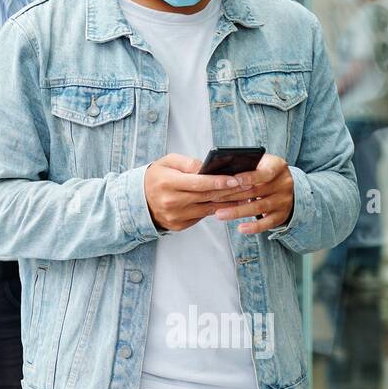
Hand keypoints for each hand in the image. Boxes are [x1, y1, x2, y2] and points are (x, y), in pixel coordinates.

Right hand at [143, 153, 260, 231]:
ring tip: (246, 195)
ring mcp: (175, 216)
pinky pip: (202, 216)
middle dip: (230, 190)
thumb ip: (187, 163)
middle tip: (249, 185)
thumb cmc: (156, 177)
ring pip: (208, 209)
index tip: (236, 178)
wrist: (138, 201)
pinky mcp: (179, 226)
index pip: (198, 183)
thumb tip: (208, 167)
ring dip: (229, 203)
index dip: (219, 181)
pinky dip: (217, 210)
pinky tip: (230, 204)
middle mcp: (171, 201)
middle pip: (207, 196)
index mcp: (168, 183)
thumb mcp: (167, 162)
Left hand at [209, 153, 295, 234]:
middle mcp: (284, 184)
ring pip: (259, 207)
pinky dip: (254, 227)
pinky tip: (240, 228)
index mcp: (278, 167)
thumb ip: (246, 165)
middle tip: (213, 198)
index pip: (265, 172)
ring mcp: (284, 201)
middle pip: (256, 191)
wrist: (286, 186)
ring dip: (237, 212)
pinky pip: (267, 223)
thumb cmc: (264, 171)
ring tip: (219, 214)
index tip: (231, 180)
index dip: (248, 177)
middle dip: (233, 195)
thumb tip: (220, 171)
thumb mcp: (260, 163)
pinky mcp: (282, 215)